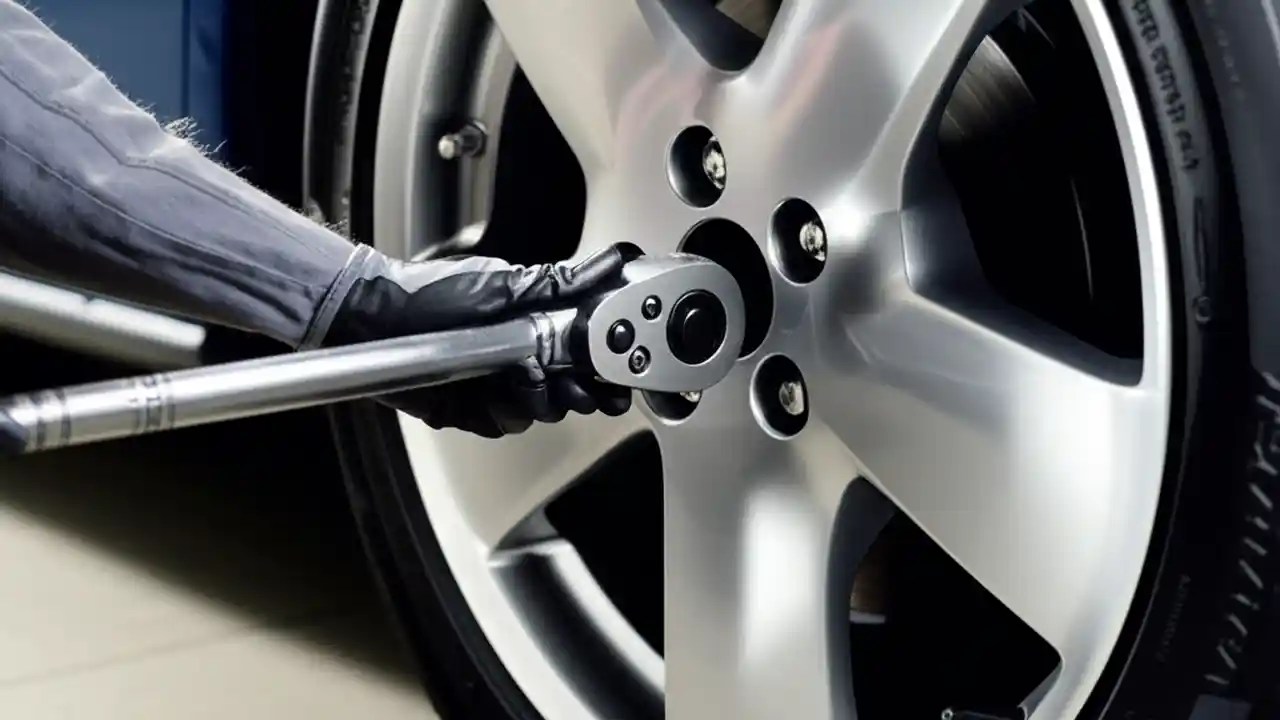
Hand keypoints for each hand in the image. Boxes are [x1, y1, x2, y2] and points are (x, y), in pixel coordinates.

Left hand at [310, 244, 633, 437]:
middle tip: (561, 382)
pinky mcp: (476, 410)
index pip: (588, 351)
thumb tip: (606, 266)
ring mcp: (501, 385)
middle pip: (574, 389)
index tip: (607, 371)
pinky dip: (497, 414)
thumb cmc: (428, 295)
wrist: (374, 324)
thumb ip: (556, 284)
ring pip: (542, 411)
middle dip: (573, 390)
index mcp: (538, 322)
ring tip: (513, 382)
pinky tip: (484, 397)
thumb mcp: (499, 283)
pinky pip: (504, 425)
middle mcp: (524, 355)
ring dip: (531, 401)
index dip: (603, 365)